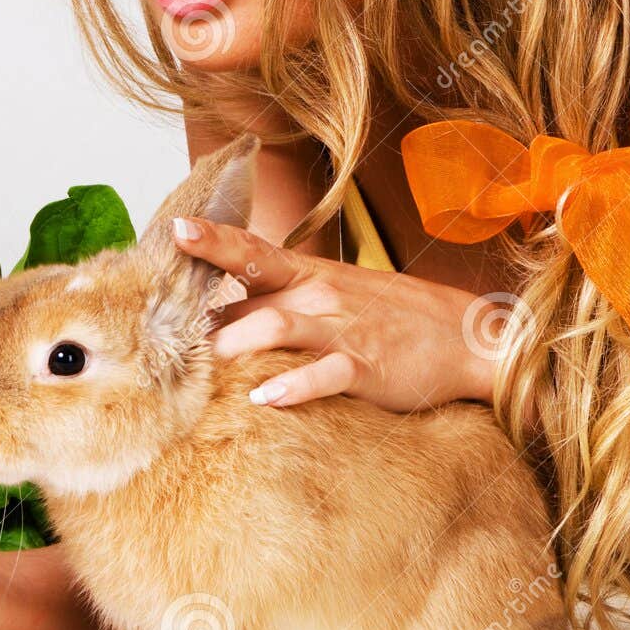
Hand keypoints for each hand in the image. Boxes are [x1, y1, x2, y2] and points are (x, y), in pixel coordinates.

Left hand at [171, 214, 499, 412]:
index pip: (250, 250)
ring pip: (275, 327)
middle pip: (248, 295)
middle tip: (164, 345)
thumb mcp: (331, 295)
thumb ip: (276, 300)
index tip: (176, 229)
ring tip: (205, 371)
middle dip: (203, 320)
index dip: (212, 239)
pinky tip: (264, 399)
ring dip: (236, 348)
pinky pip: (323, 373)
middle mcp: (318, 294)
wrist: (464, 336)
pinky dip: (291, 386)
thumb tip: (215, 314)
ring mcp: (342, 329)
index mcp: (307, 274)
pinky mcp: (365, 365)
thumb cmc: (387, 317)